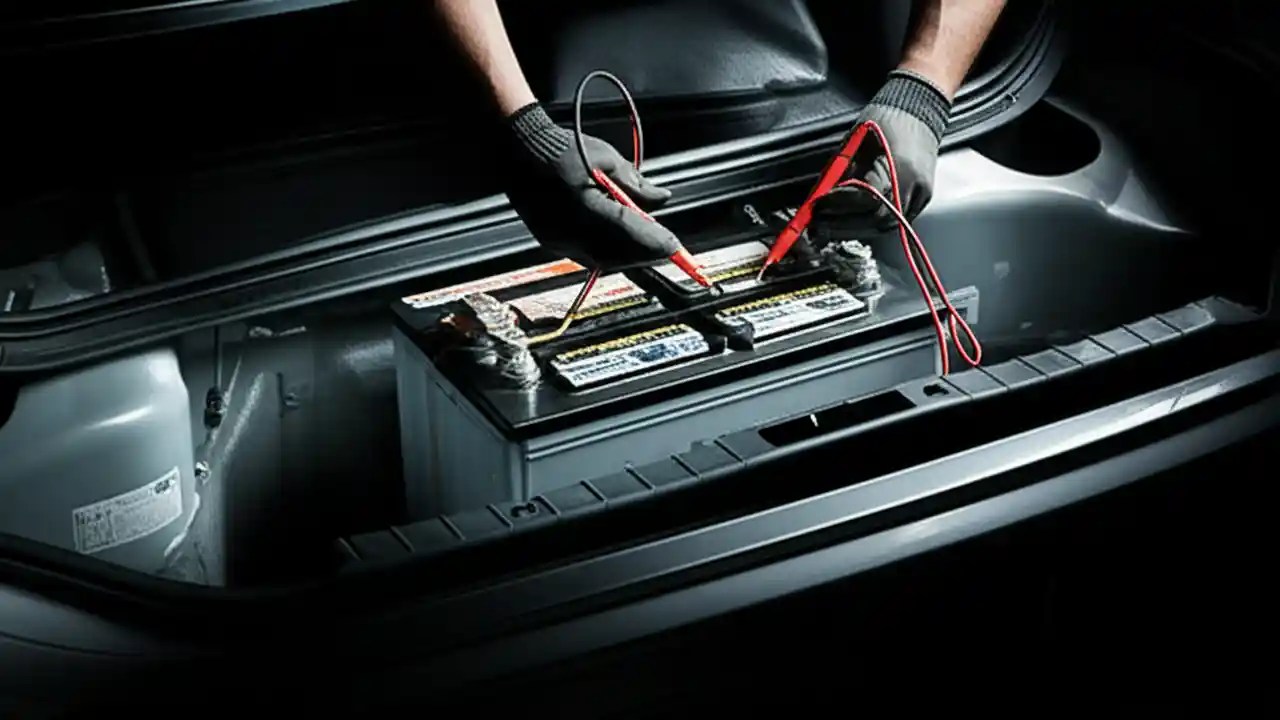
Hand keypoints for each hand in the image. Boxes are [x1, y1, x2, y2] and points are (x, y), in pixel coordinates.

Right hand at [504, 103, 679, 269]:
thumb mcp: (607, 159)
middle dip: (645, 254)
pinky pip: (586, 256)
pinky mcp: (551, 242)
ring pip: (603, 261)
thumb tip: (661, 199)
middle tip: (665, 249)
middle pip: (619, 255)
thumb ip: (637, 185)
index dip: (656, 242)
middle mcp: (570, 229)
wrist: (518, 150)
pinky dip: (608, 254)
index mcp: (586, 206)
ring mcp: (558, 239)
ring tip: (646, 246)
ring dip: (628, 257)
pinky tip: (620, 244)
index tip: (674, 247)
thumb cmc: (562, 149)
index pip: (631, 232)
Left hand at [811, 70, 951, 237]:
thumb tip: (822, 196)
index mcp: (898, 166)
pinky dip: (871, 224)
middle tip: (818, 224)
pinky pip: (895, 221)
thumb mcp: (858, 141)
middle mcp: (913, 185)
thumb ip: (842, 171)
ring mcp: (920, 195)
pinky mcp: (922, 199)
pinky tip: (852, 223)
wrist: (920, 108)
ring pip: (885, 226)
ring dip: (854, 229)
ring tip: (829, 227)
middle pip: (876, 220)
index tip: (818, 205)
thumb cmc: (887, 117)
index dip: (839, 205)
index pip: (866, 197)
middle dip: (843, 225)